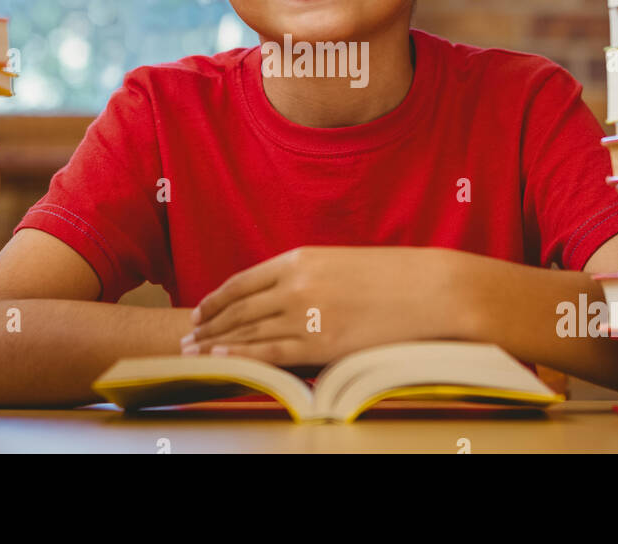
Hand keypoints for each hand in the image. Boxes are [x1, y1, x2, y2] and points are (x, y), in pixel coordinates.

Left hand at [179, 246, 471, 367]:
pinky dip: (241, 356)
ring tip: (193, 352)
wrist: (431, 290)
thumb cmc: (395, 277)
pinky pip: (270, 351)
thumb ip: (311, 276)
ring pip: (247, 330)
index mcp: (301, 258)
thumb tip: (288, 295)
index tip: (202, 310)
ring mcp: (306, 314)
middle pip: (239, 307)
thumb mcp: (343, 263)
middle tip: (186, 337)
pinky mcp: (320, 344)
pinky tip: (221, 359)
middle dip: (209, 324)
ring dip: (216, 342)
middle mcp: (295, 284)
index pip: (244, 280)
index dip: (218, 298)